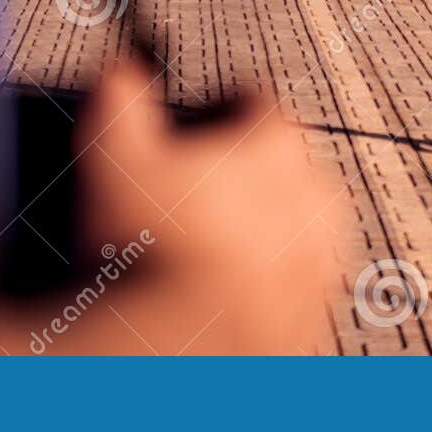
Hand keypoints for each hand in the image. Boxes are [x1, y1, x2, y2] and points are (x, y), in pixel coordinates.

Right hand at [72, 65, 344, 354]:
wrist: (180, 354)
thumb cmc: (150, 251)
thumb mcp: (111, 155)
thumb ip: (120, 96)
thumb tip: (123, 76)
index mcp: (278, 144)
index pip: (252, 101)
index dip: (211, 109)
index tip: (183, 132)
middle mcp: (316, 199)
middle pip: (279, 164)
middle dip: (238, 172)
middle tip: (184, 195)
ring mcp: (320, 263)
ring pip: (288, 227)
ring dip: (252, 229)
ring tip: (196, 249)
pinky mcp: (315, 316)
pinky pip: (287, 283)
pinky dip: (257, 281)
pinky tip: (210, 292)